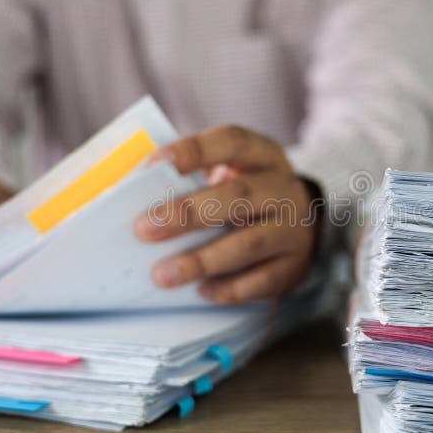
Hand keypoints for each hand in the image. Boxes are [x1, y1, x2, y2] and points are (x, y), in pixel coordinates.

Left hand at [135, 125, 322, 304]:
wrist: (301, 226)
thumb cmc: (247, 195)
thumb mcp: (233, 172)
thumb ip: (194, 176)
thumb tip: (130, 189)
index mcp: (264, 154)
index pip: (231, 142)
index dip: (193, 151)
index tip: (152, 166)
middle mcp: (283, 189)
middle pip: (238, 196)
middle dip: (188, 213)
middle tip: (144, 229)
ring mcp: (292, 229)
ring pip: (249, 243)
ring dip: (202, 259)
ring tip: (162, 274)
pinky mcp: (294, 266)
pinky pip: (261, 281)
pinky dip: (228, 289)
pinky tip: (200, 291)